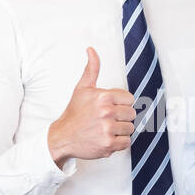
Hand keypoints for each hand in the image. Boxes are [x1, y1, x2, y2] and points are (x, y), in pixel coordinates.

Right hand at [47, 47, 135, 164]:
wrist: (63, 136)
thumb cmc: (74, 113)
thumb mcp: (82, 88)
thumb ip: (92, 69)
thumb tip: (91, 50)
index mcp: (103, 97)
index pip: (130, 99)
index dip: (121, 103)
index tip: (111, 107)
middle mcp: (107, 112)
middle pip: (132, 114)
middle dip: (122, 117)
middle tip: (107, 119)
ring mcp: (108, 129)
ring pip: (130, 128)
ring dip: (120, 130)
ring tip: (106, 128)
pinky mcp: (109, 144)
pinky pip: (126, 142)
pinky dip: (118, 142)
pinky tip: (106, 137)